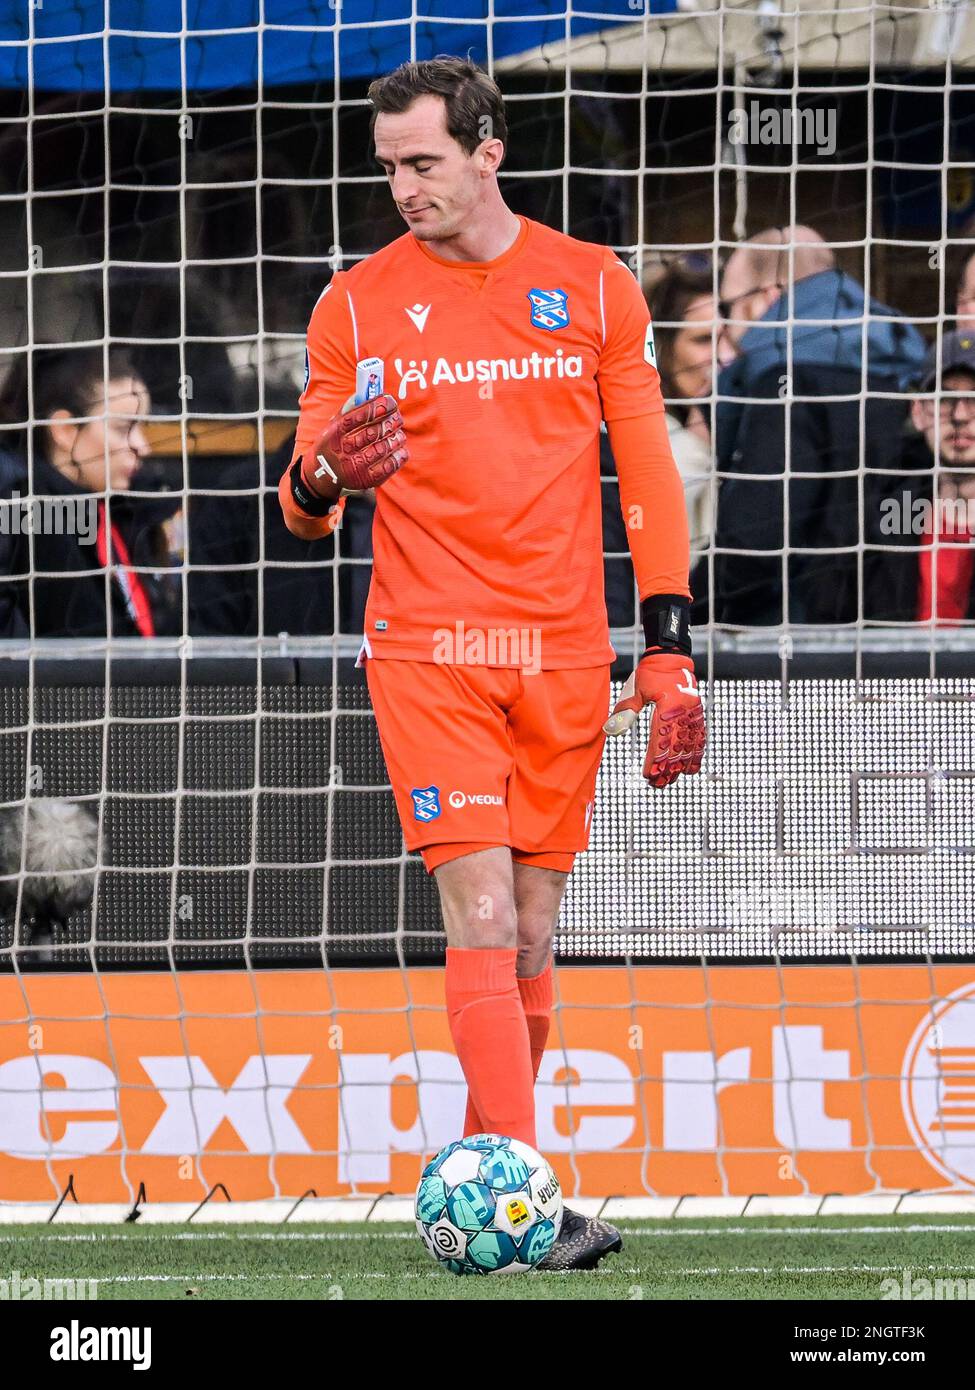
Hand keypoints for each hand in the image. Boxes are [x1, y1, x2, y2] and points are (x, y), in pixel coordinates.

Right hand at [301, 393, 407, 497]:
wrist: (321, 476)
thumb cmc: (332, 444)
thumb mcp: (332, 426)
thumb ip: (349, 410)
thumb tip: (366, 391)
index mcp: (335, 433)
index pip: (357, 417)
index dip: (376, 407)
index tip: (389, 400)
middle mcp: (344, 450)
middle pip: (372, 433)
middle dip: (390, 422)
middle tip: (398, 417)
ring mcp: (355, 467)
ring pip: (382, 449)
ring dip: (396, 438)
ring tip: (399, 433)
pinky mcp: (366, 480)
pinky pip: (388, 467)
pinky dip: (398, 456)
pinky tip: (400, 449)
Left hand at [603, 652, 705, 787]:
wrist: (672, 657)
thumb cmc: (651, 673)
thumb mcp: (636, 689)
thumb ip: (626, 710)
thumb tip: (611, 730)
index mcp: (667, 707)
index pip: (661, 740)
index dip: (655, 760)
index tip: (648, 774)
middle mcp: (683, 713)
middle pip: (676, 748)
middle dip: (667, 769)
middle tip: (657, 784)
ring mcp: (693, 715)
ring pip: (690, 747)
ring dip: (680, 766)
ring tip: (670, 781)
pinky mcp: (698, 715)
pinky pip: (699, 739)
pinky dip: (696, 754)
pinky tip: (690, 768)